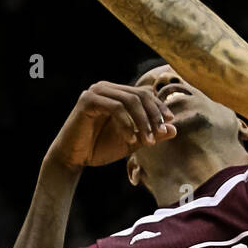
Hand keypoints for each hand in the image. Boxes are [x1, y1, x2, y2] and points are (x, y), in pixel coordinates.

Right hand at [46, 82, 176, 169]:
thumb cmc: (100, 148)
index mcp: (117, 93)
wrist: (72, 159)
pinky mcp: (87, 100)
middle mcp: (107, 88)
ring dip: (142, 121)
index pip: (145, 94)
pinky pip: (115, 107)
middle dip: (153, 115)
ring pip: (130, 100)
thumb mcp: (132, 141)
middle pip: (141, 95)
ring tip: (147, 140)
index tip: (170, 122)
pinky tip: (130, 138)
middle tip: (159, 134)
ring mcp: (96, 91)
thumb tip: (174, 129)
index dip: (159, 107)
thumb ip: (151, 134)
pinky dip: (126, 123)